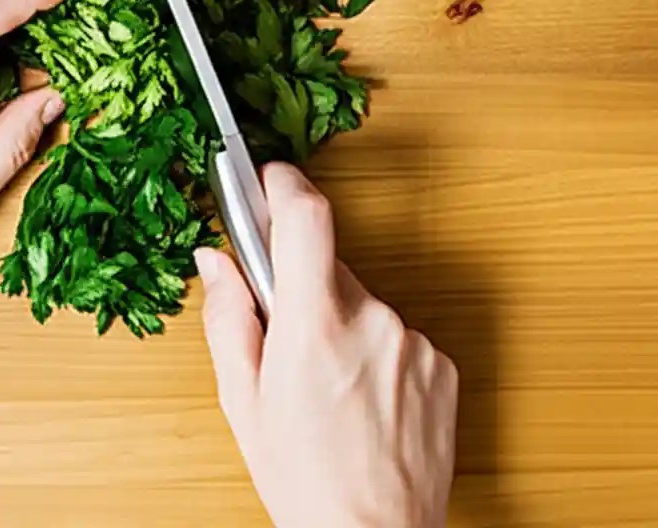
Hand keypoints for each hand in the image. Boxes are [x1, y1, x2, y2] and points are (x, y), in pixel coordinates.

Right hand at [195, 163, 458, 527]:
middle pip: (327, 266)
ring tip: (325, 390)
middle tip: (282, 339)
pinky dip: (372, 352)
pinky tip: (359, 401)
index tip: (268, 178)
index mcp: (314, 328)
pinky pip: (394, 334)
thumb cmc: (304, 480)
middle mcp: (372, 322)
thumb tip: (216, 260)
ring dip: (337, 326)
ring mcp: (413, 341)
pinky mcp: (440, 363)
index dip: (284, 184)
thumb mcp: (243, 401)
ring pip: (361, 304)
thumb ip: (227, 318)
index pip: (307, 217)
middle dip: (299, 287)